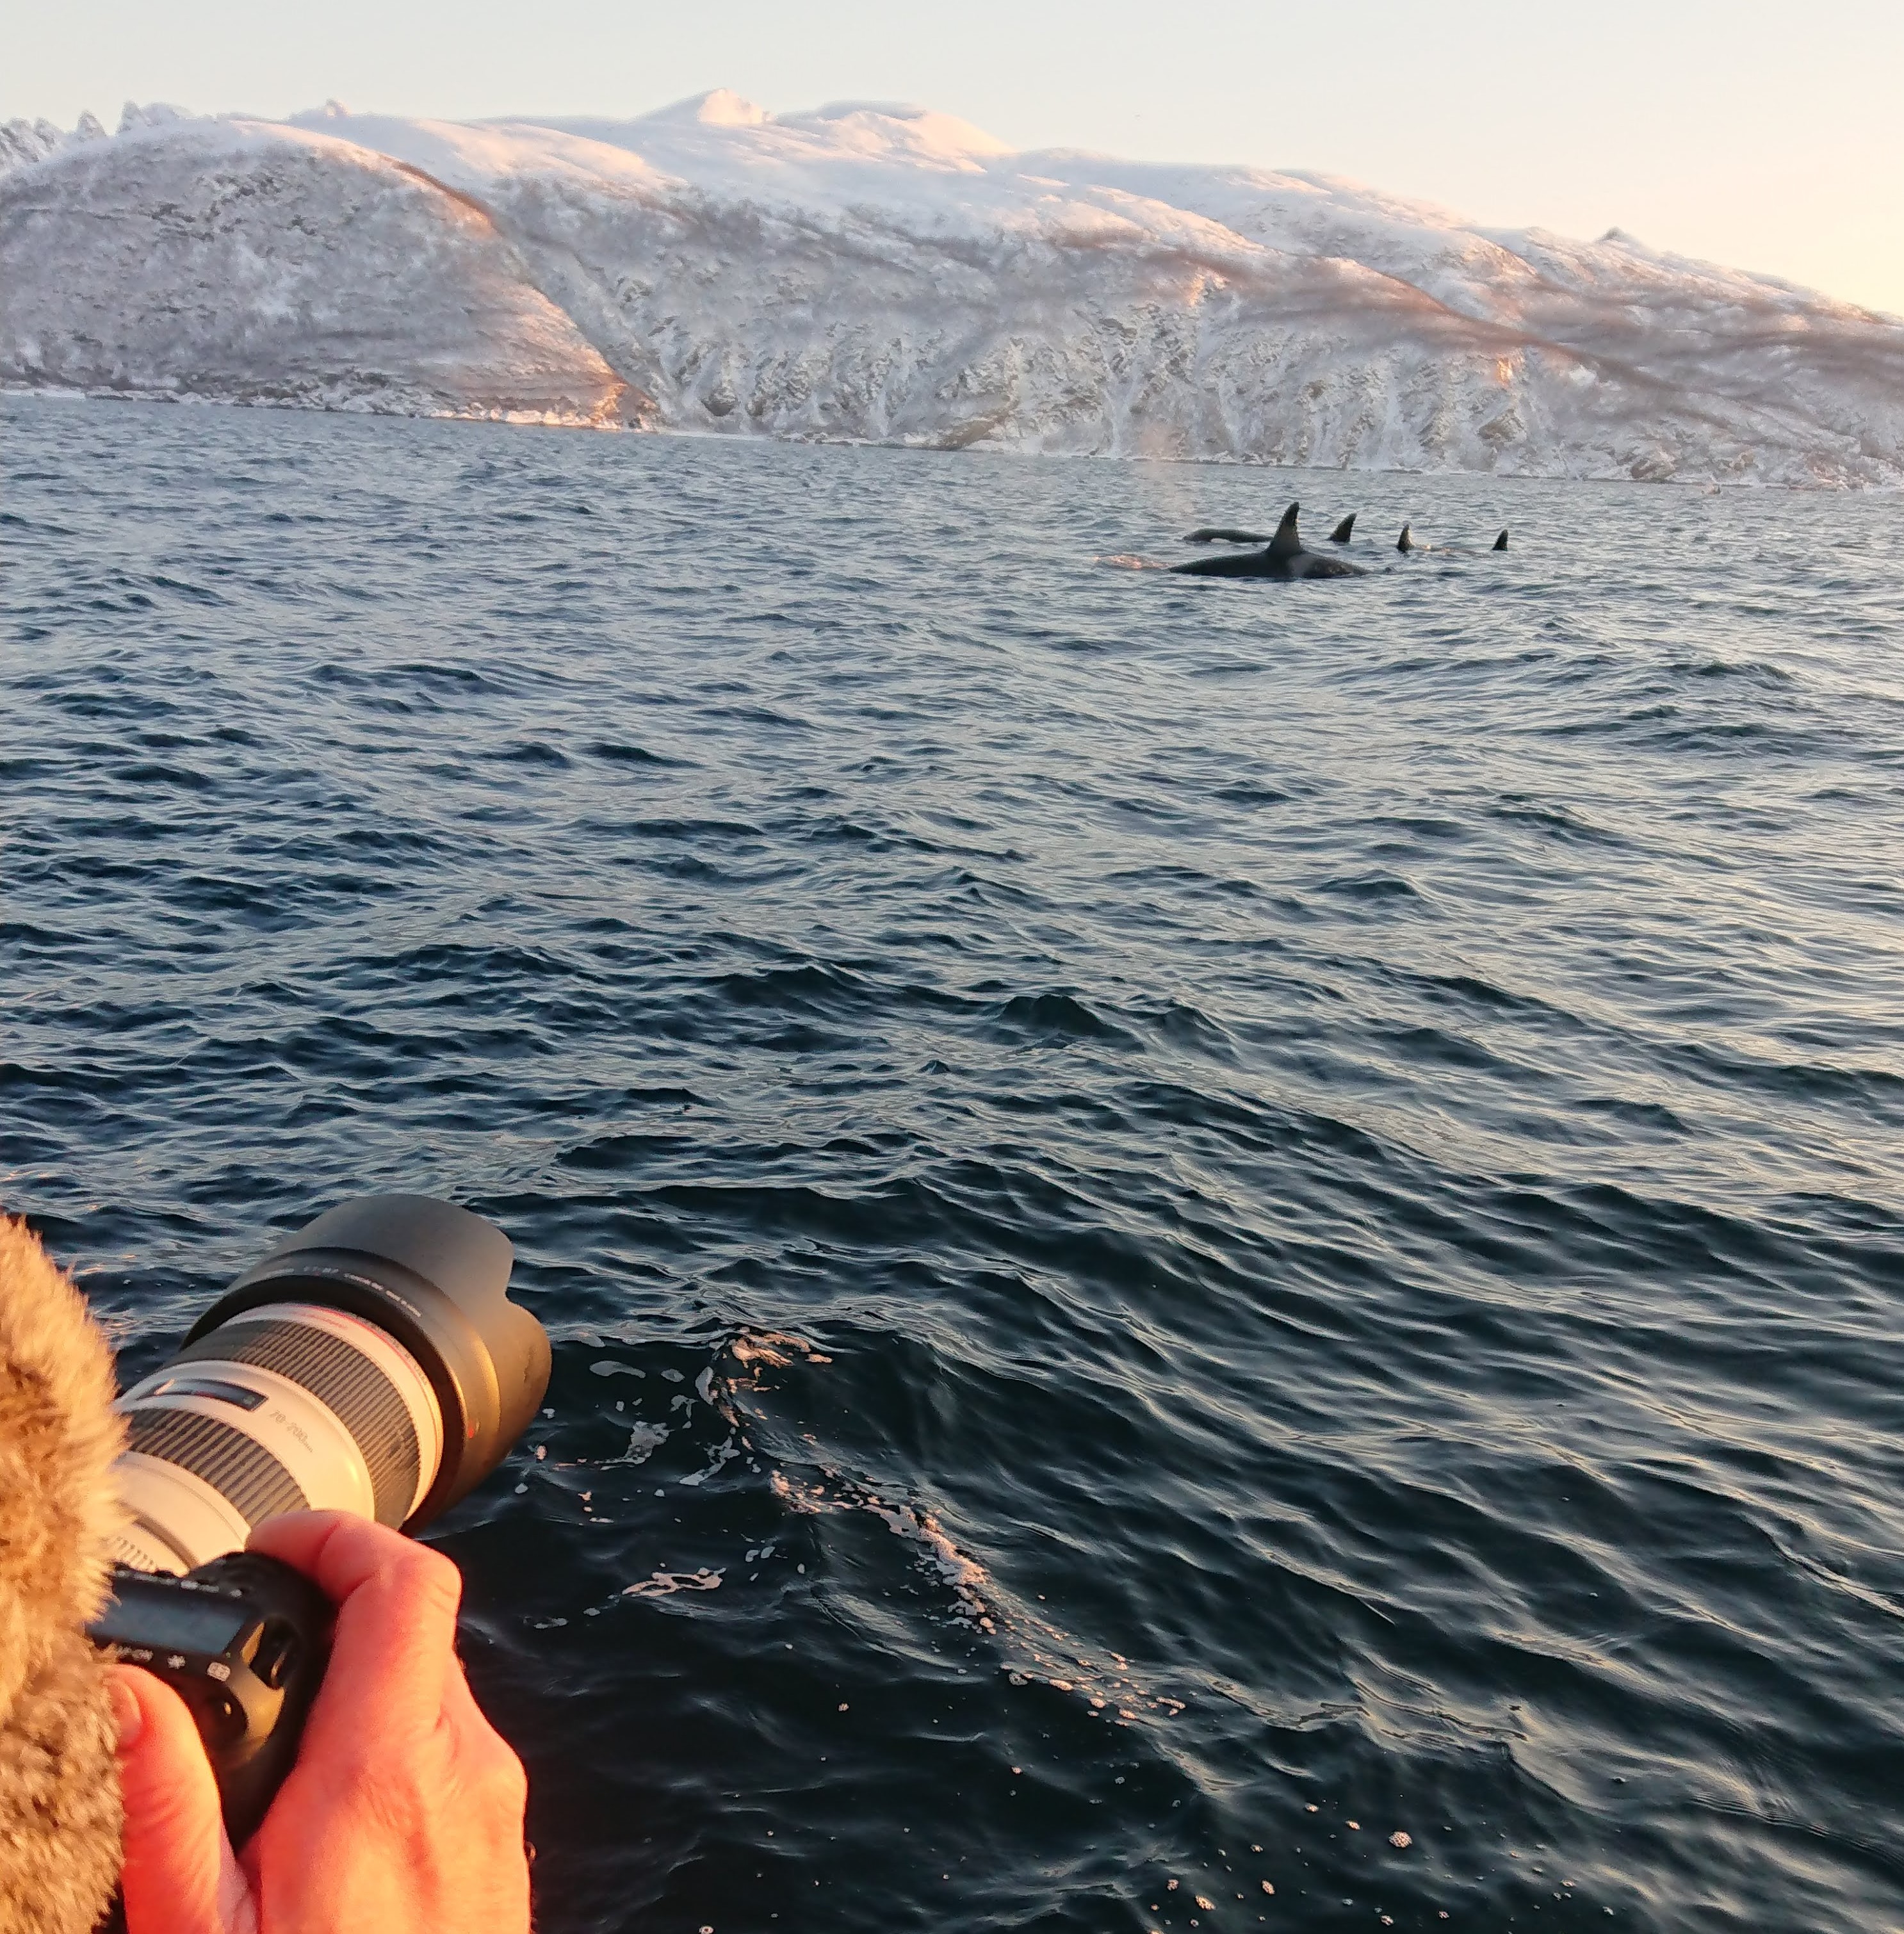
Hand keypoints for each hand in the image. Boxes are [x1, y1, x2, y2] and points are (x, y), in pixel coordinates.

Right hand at [113, 1512, 530, 1933]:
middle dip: (340, 1615)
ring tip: (281, 1736)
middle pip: (419, 1633)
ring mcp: (494, 1810)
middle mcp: (464, 1770)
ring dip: (366, 1687)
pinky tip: (330, 1810)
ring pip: (437, 1695)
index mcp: (389, 1771)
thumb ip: (166, 1801)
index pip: (406, 1585)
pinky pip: (455, 1757)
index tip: (276, 1543)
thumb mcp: (199, 1929)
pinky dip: (396, 1745)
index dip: (342, 1536)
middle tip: (259, 1640)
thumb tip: (128, 1688)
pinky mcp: (501, 1849)